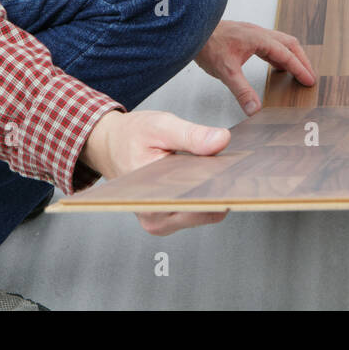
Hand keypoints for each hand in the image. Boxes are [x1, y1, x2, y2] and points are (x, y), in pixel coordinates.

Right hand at [81, 109, 231, 235]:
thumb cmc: (130, 136)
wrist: (109, 145)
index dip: (222, 187)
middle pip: (207, 211)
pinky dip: (208, 193)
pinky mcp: (170, 218)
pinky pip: (200, 210)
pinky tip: (211, 174)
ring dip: (215, 191)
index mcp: (152, 200)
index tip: (239, 172)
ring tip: (220, 167)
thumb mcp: (161, 126)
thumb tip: (221, 141)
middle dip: (222, 188)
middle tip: (235, 164)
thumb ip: (192, 135)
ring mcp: (164, 222)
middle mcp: (157, 219)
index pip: (199, 203)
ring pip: (207, 212)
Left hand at [193, 20, 315, 115]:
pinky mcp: (245, 36)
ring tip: (296, 72)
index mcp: (259, 39)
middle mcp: (259, 33)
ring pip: (280, 43)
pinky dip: (278, 55)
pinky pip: (269, 45)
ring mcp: (252, 33)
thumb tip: (254, 109)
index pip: (287, 55)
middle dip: (302, 60)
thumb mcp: (226, 71)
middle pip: (290, 44)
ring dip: (291, 56)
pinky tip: (275, 65)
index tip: (309, 80)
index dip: (300, 69)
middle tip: (309, 76)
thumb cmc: (207, 44)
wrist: (191, 30)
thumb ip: (242, 91)